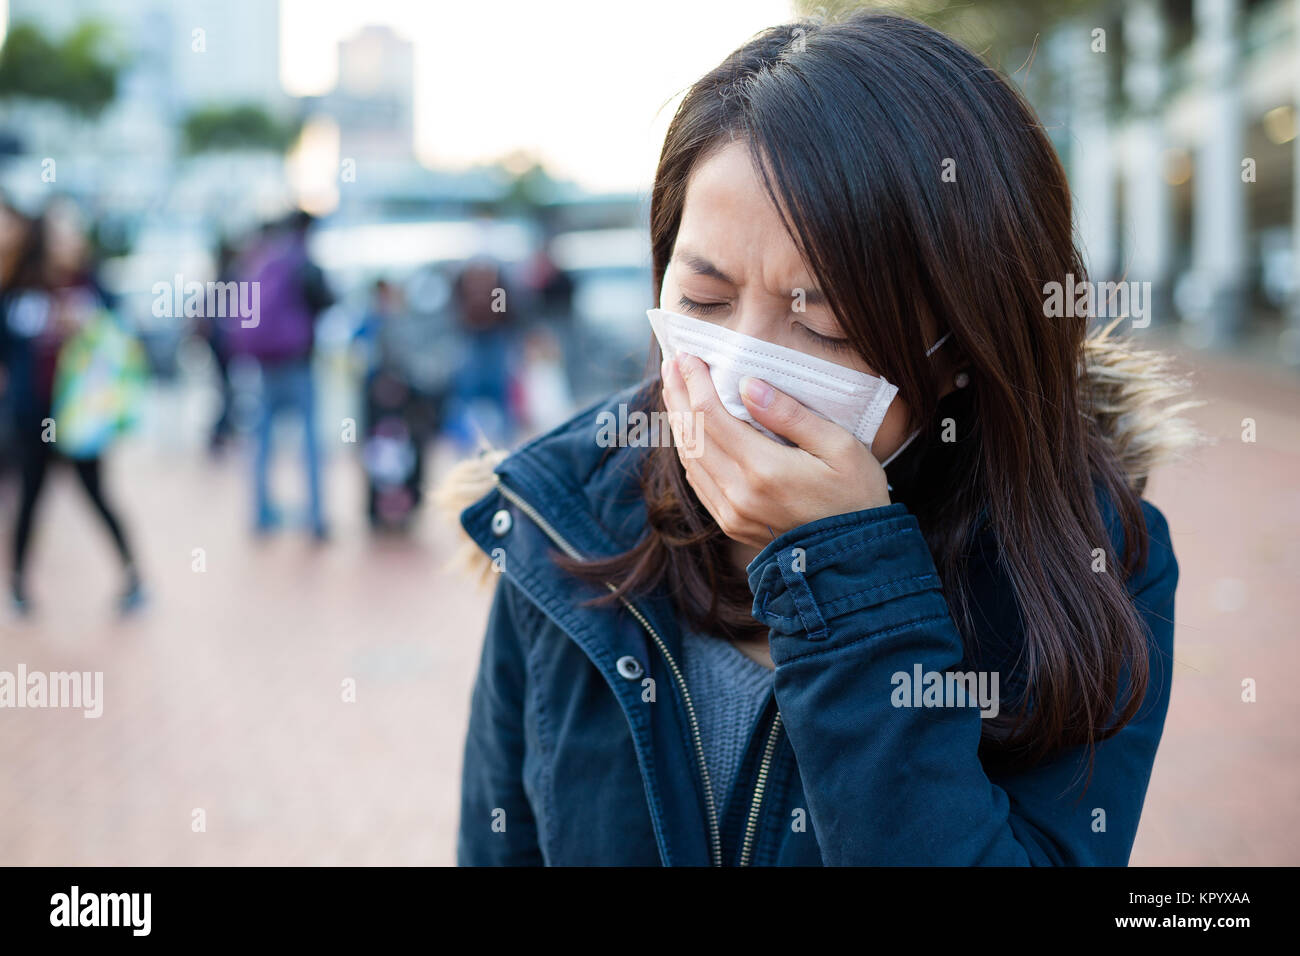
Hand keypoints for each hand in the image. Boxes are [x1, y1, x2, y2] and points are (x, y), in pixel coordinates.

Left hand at [661, 352, 890, 548]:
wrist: (855, 560)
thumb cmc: (857, 496)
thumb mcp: (840, 447)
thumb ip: (790, 415)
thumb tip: (747, 385)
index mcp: (764, 469)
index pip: (712, 415)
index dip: (695, 383)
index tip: (688, 356)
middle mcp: (738, 493)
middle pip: (692, 435)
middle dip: (678, 396)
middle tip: (671, 364)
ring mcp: (731, 513)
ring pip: (689, 458)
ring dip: (679, 421)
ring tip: (675, 390)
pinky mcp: (731, 524)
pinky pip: (698, 481)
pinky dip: (689, 450)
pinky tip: (689, 431)